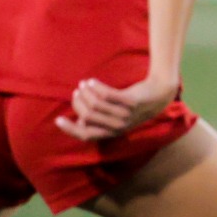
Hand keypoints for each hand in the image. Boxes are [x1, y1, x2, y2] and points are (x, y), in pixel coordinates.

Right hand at [55, 76, 177, 141]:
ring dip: (86, 92)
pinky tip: (92, 81)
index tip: (58, 120)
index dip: (70, 129)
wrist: (158, 94)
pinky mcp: (130, 102)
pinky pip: (107, 94)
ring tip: (84, 84)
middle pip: (87, 116)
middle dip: (78, 103)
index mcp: (113, 132)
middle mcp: (119, 126)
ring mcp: (126, 114)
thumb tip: (81, 123)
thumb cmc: (133, 106)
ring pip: (95, 104)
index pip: (87, 135)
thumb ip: (100, 122)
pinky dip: (96, 86)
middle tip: (77, 92)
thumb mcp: (116, 117)